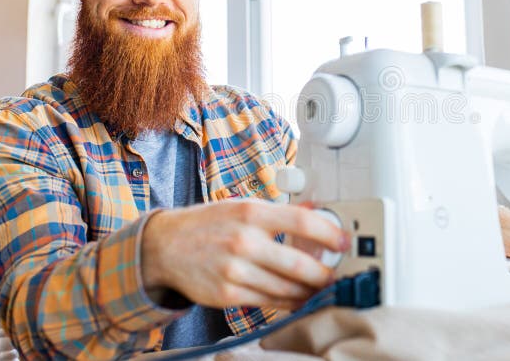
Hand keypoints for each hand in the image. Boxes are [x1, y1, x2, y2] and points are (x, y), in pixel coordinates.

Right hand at [141, 200, 349, 309]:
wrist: (166, 246)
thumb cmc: (209, 223)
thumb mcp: (242, 206)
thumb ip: (278, 212)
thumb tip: (316, 210)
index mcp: (251, 213)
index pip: (301, 222)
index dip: (329, 233)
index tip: (344, 242)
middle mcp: (243, 242)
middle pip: (298, 265)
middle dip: (324, 273)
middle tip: (334, 274)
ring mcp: (235, 271)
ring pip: (287, 289)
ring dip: (309, 291)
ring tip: (319, 287)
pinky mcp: (228, 295)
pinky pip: (269, 302)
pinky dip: (288, 301)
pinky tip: (296, 296)